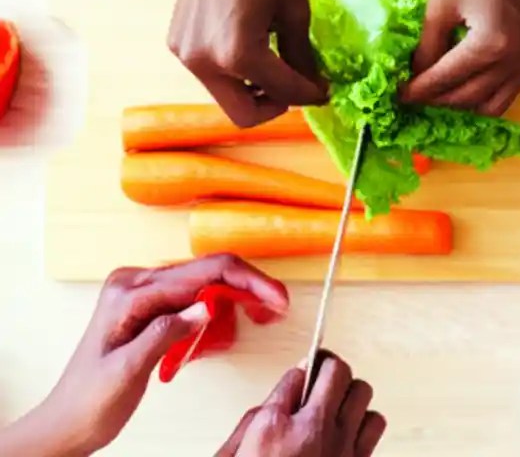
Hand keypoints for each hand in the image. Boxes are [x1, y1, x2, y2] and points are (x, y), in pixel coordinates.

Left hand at [17, 255, 288, 455]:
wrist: (67, 422)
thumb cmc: (89, 401)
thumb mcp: (127, 371)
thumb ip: (165, 334)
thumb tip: (205, 307)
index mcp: (129, 293)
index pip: (201, 274)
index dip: (245, 283)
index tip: (275, 299)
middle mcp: (136, 284)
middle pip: (207, 271)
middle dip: (248, 287)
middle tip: (278, 307)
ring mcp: (143, 294)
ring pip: (205, 283)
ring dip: (236, 297)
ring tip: (261, 316)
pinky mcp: (151, 308)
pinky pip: (195, 298)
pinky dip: (219, 310)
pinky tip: (229, 327)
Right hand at [169, 0, 326, 127]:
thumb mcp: (296, 12)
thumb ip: (302, 59)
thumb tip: (313, 87)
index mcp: (238, 54)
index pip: (283, 94)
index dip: (310, 95)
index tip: (324, 89)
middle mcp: (204, 62)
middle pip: (244, 114)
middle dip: (276, 105)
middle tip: (298, 84)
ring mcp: (185, 54)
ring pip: (227, 95)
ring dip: (255, 89)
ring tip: (277, 61)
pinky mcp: (177, 42)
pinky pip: (212, 74)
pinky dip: (235, 71)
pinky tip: (252, 44)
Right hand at [216, 353, 386, 456]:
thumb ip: (252, 424)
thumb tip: (278, 397)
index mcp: (274, 430)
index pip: (296, 374)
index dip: (298, 371)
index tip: (300, 374)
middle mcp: (314, 433)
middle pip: (338, 372)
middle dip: (328, 369)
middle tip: (320, 375)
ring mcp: (342, 449)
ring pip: (363, 394)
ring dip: (349, 395)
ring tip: (335, 405)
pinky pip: (374, 426)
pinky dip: (364, 423)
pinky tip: (348, 431)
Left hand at [401, 0, 519, 116]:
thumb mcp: (440, 2)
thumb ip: (428, 46)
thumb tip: (416, 75)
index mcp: (492, 44)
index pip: (448, 80)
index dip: (419, 90)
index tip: (400, 96)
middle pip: (474, 96)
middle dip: (441, 99)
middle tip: (415, 94)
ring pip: (501, 96)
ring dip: (470, 99)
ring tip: (441, 90)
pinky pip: (516, 77)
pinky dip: (493, 83)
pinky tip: (470, 74)